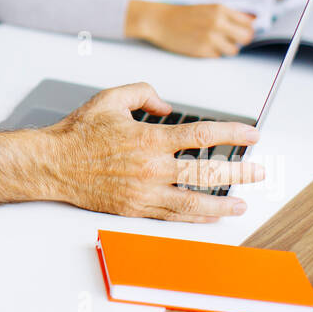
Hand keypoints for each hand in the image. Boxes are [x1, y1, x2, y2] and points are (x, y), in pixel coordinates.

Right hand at [49, 83, 263, 220]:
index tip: (251, 135)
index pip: (202, 135)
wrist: (53, 164)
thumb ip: (144, 93)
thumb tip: (167, 106)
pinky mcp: (135, 209)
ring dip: (222, 203)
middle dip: (239, 172)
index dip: (232, 134)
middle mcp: (151, 168)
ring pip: (193, 202)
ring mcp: (144, 192)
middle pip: (206, 172)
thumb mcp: (111, 98)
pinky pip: (172, 216)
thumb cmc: (78, 133)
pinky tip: (210, 215)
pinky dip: (196, 217)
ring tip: (242, 203)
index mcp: (149, 138)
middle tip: (259, 172)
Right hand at [125, 0, 254, 56]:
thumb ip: (230, 14)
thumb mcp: (209, 8)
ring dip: (227, 48)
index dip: (246, 29)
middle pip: (246, 38)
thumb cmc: (183, 14)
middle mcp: (218, 23)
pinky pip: (218, 56)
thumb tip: (252, 21)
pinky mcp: (202, 50)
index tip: (241, 31)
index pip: (248, 23)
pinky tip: (203, 45)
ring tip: (215, 43)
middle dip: (240, 40)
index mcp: (221, 9)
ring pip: (234, 50)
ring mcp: (210, 38)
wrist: (160, 21)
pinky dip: (213, 52)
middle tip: (231, 39)